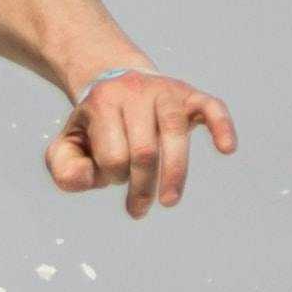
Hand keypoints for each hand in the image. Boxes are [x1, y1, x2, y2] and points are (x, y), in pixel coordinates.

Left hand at [48, 67, 238, 218]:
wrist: (113, 82)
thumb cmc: (94, 125)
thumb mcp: (67, 143)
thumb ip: (64, 167)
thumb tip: (87, 179)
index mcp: (103, 103)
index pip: (113, 156)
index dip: (112, 178)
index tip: (109, 179)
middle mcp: (135, 92)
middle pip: (144, 151)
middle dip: (142, 187)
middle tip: (137, 209)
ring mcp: (165, 91)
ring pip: (175, 133)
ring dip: (174, 174)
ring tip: (169, 202)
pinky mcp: (190, 94)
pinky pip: (212, 107)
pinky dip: (222, 126)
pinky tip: (227, 148)